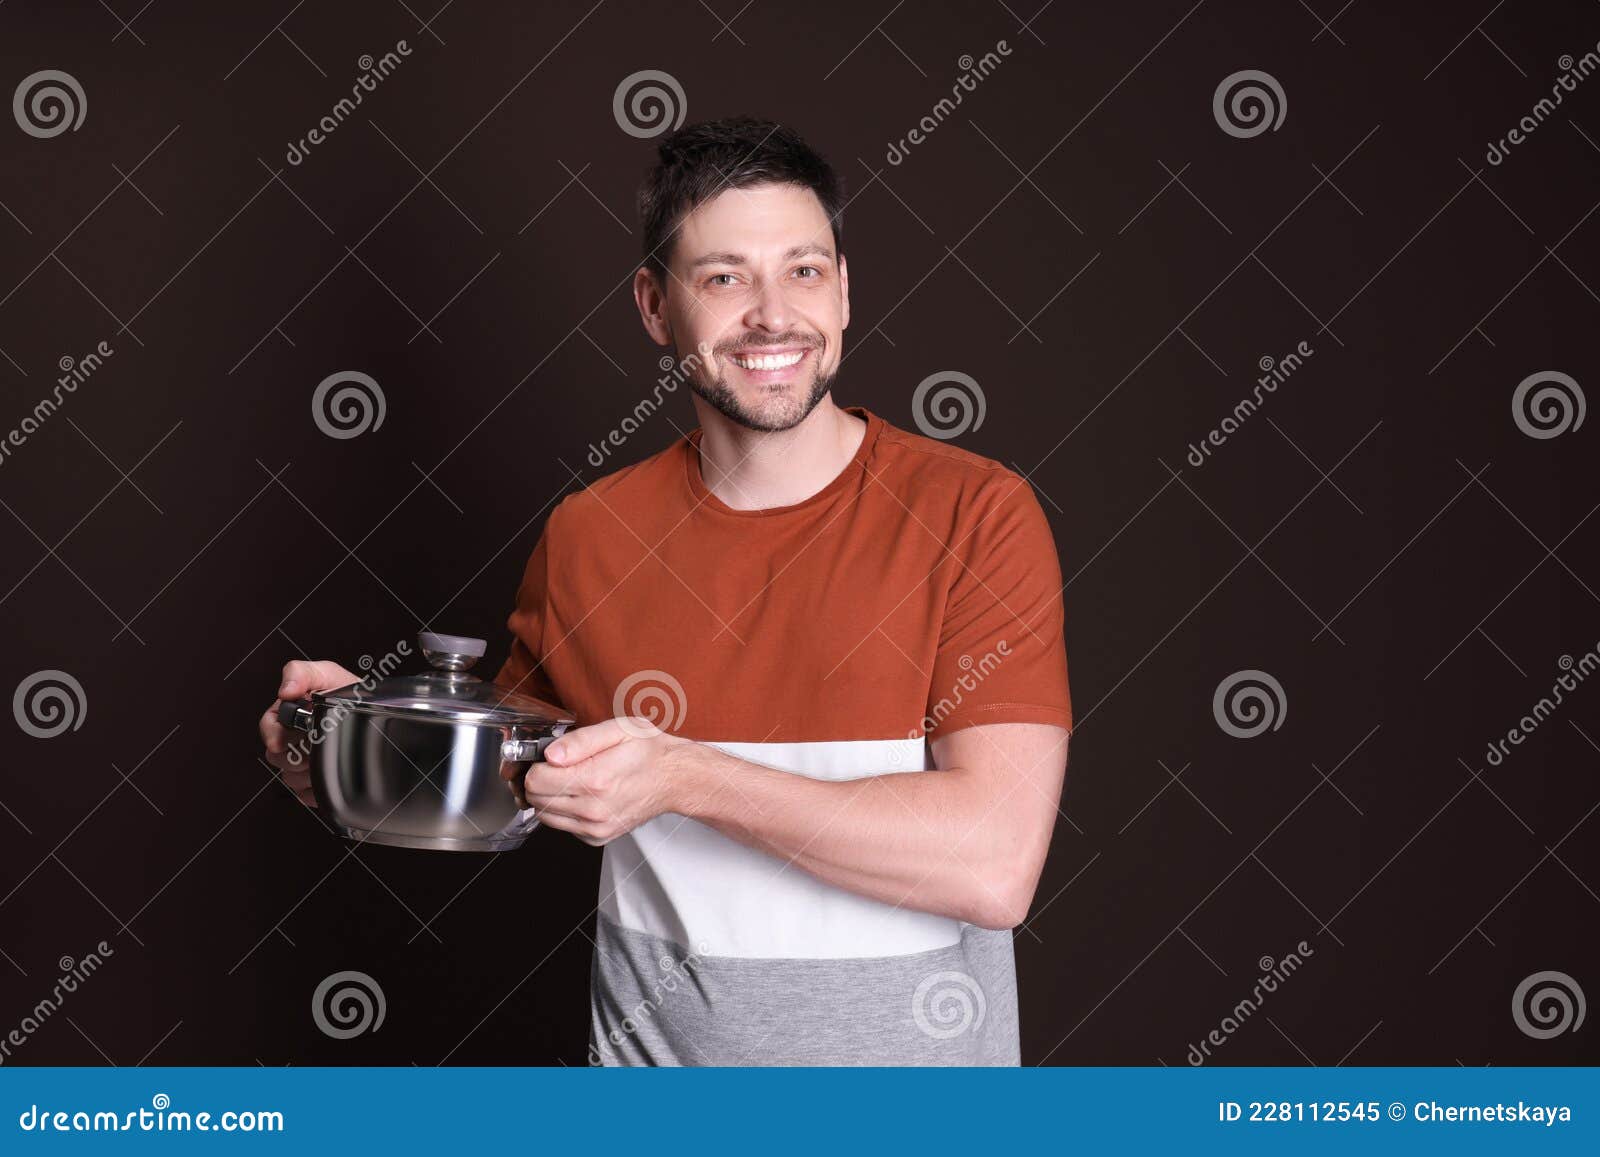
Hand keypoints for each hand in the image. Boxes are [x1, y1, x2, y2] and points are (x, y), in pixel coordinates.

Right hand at [259, 659, 358, 806]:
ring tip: (331, 755)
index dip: (275, 735)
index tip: (287, 739)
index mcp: (290, 715)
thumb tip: (284, 690)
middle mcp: (293, 739)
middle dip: (297, 753)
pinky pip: (306, 795)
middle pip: (277, 757)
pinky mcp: (315, 784)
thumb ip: (302, 672)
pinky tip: (333, 774)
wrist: (379, 715)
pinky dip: (317, 789)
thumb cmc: (351, 694)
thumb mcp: (328, 674)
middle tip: (319, 743)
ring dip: (310, 771)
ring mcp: (304, 762)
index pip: (268, 730)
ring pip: (290, 778)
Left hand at [512, 718, 690, 845]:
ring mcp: (595, 827)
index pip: (536, 780)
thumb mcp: (618, 730)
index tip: (551, 758)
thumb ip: (581, 740)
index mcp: (595, 780)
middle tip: (561, 767)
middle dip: (541, 781)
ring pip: (545, 816)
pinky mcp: (597, 837)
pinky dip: (564, 811)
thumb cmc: (649, 752)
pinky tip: (583, 795)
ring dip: (550, 798)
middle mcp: (593, 809)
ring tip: (572, 780)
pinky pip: (563, 826)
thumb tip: (551, 754)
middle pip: (536, 799)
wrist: (675, 779)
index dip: (538, 764)